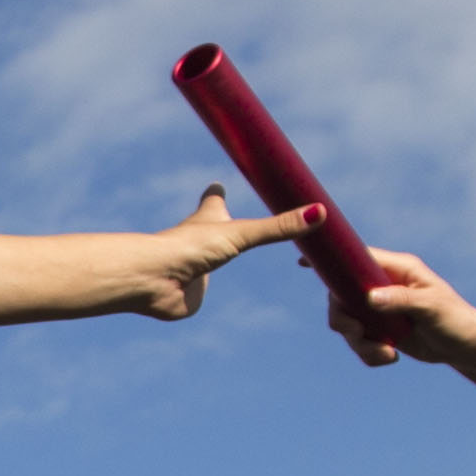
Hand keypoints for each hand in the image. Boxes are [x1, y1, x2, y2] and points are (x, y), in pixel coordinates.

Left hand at [132, 189, 327, 321]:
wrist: (156, 281)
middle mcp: (199, 241)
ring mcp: (194, 266)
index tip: (217, 184)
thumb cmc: (191, 248)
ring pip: (202, 258)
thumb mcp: (241, 235)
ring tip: (210, 253)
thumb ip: (278, 228)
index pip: (214, 199)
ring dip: (206, 255)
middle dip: (213, 219)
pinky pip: (199, 289)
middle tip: (219, 211)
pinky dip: (199, 288)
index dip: (216, 192)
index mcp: (208, 219)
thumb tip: (320, 213)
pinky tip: (197, 288)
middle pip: (207, 226)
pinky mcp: (191, 291)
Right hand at [341, 248, 475, 369]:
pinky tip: (391, 357)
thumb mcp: (431, 307)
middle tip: (359, 333)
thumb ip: (401, 299)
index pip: (357, 257)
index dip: (336, 265)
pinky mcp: (380, 330)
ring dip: (360, 343)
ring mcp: (380, 308)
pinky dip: (369, 354)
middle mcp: (384, 285)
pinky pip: (360, 341)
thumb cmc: (456, 320)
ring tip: (387, 354)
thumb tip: (370, 297)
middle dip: (344, 319)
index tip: (316, 275)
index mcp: (398, 269)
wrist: (466, 347)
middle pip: (342, 295)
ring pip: (348, 323)